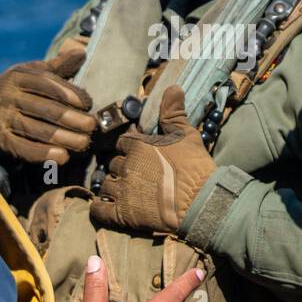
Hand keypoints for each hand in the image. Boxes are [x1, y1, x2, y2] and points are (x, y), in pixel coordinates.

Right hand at [0, 48, 96, 165]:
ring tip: (84, 143)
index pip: (47, 84)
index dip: (70, 93)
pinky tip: (63, 156)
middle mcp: (9, 96)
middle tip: (92, 126)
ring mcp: (3, 119)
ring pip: (37, 129)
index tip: (88, 103)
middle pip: (45, 109)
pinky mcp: (1, 140)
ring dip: (64, 138)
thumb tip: (81, 52)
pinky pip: (24, 148)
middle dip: (72, 119)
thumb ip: (58, 66)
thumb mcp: (33, 73)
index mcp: (19, 76)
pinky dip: (44, 154)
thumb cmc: (19, 89)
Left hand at [90, 85, 215, 234]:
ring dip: (112, 187)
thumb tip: (173, 87)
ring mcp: (123, 190)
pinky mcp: (123, 213)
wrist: (201, 202)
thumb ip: (174, 112)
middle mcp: (126, 166)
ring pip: (105, 184)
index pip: (122, 142)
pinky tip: (106, 207)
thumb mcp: (187, 135)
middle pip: (112, 163)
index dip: (128, 148)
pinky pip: (100, 209)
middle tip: (133, 174)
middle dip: (121, 167)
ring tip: (124, 191)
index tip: (136, 153)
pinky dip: (100, 208)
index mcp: (138, 145)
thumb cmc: (195, 167)